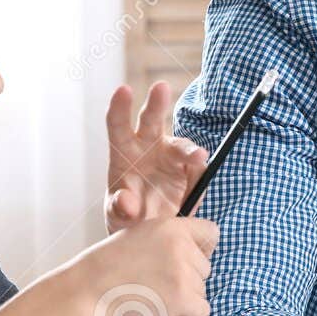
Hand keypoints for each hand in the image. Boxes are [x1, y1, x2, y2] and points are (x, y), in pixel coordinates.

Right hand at [69, 216, 219, 315]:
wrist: (85, 291)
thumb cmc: (105, 267)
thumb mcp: (137, 237)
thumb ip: (166, 239)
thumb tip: (196, 248)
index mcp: (170, 226)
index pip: (211, 232)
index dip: (202, 249)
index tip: (190, 261)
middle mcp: (180, 245)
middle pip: (205, 267)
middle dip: (188, 279)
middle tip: (157, 285)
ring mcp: (183, 271)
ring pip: (202, 290)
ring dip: (184, 299)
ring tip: (153, 297)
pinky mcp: (182, 297)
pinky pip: (202, 310)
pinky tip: (163, 311)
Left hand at [104, 82, 208, 232]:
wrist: (152, 228)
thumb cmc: (127, 215)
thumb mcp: (117, 215)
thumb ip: (120, 208)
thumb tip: (126, 202)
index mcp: (123, 152)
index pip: (118, 125)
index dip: (120, 107)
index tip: (124, 90)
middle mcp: (148, 147)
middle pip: (151, 120)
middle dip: (156, 103)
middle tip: (161, 87)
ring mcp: (171, 157)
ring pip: (182, 146)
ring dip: (190, 150)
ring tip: (198, 157)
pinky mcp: (191, 171)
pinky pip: (198, 169)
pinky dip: (199, 174)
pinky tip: (196, 185)